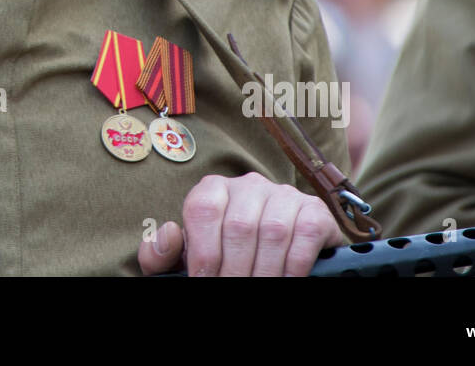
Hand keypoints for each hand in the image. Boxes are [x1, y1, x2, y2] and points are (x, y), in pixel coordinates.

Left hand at [138, 172, 343, 275]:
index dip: (203, 252)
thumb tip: (168, 233)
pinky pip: (305, 234)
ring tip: (258, 288)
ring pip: (272, 231)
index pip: (203, 210)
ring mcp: (283, 194)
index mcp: (213, 189)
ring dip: (264, 271)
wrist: (272, 256)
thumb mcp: (186, 258)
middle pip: (239, 226)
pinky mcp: (313, 209)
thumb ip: (160, 253)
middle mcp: (249, 184)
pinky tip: (284, 281)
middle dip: (234, 270)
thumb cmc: (221, 257)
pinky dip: (294, 265)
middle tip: (233, 290)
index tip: (204, 281)